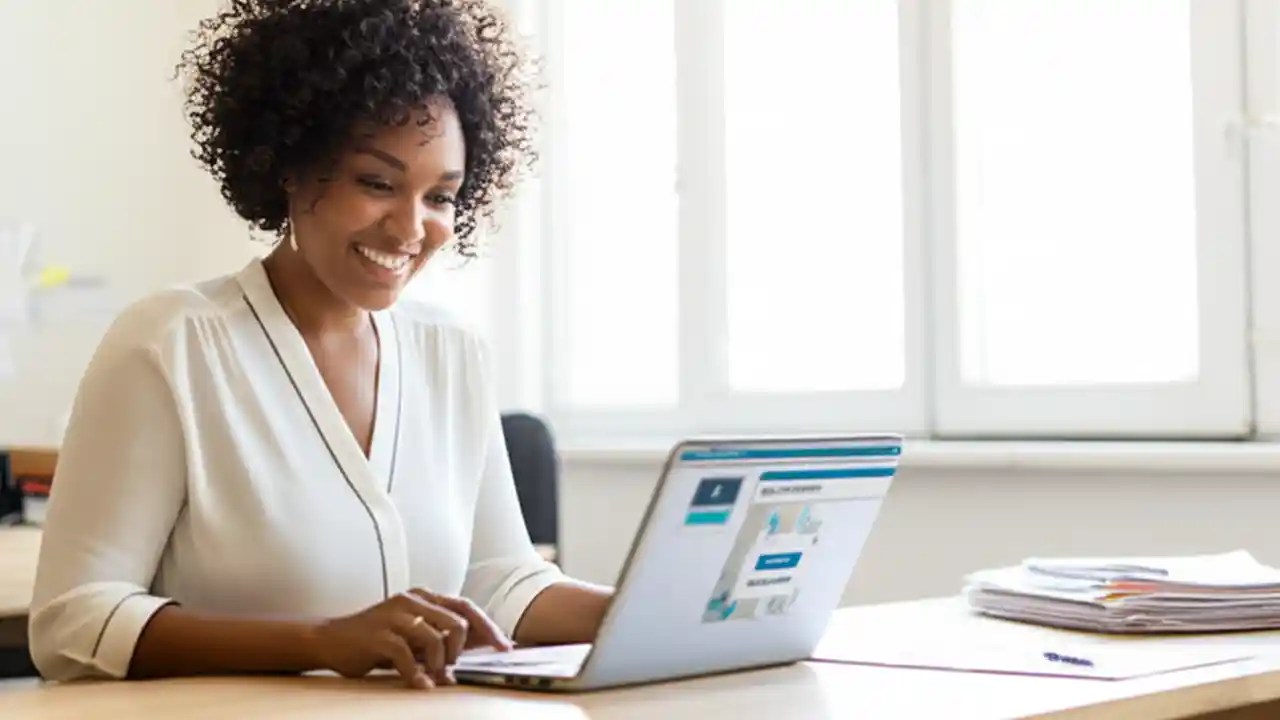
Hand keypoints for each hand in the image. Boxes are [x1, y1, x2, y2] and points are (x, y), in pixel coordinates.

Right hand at [307, 589, 512, 688]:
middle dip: (461, 651)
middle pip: (458, 622)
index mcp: (424, 596)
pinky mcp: (379, 634)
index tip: (504, 647)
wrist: (331, 639)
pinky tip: (420, 685)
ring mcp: (395, 614)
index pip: (466, 607)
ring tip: (433, 677)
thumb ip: (444, 636)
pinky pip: (407, 656)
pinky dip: (417, 675)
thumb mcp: (415, 635)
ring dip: (440, 664)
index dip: (488, 627)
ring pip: (436, 639)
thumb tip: (481, 643)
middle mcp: (412, 599)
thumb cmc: (378, 640)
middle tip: (451, 669)